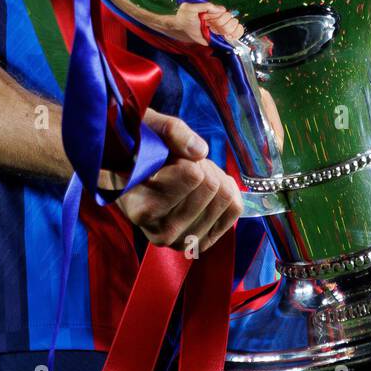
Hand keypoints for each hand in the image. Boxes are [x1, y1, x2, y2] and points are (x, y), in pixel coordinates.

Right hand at [110, 108, 241, 253]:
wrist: (135, 179)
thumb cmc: (139, 152)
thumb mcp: (147, 128)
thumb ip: (171, 132)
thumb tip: (200, 151)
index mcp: (141, 208)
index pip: (191, 176)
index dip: (185, 157)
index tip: (168, 157)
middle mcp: (160, 233)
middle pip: (210, 186)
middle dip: (200, 166)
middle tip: (181, 164)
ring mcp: (182, 241)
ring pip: (225, 197)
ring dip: (212, 177)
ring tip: (190, 175)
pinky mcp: (202, 242)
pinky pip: (235, 208)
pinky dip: (225, 188)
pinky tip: (204, 186)